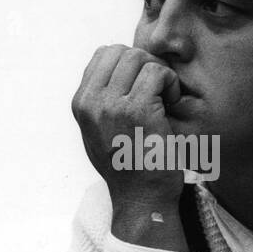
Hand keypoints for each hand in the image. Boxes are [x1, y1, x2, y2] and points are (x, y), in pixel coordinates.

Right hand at [71, 45, 186, 229]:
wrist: (141, 200)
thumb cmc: (129, 167)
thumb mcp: (99, 133)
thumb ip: (100, 101)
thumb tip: (115, 68)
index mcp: (81, 104)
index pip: (102, 55)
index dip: (129, 63)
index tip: (141, 87)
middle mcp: (91, 102)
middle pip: (121, 51)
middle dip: (145, 64)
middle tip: (157, 92)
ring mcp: (111, 105)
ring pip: (139, 57)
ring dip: (159, 73)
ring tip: (164, 99)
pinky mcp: (136, 110)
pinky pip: (157, 72)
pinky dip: (171, 84)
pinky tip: (171, 105)